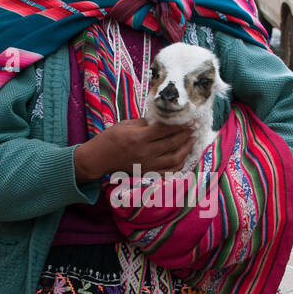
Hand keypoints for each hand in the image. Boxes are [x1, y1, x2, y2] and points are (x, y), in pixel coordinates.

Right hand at [74, 118, 195, 183]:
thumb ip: (144, 123)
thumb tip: (160, 120)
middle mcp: (145, 153)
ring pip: (174, 158)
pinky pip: (169, 171)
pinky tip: (184, 156)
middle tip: (193, 128)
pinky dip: (179, 164)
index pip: (165, 130)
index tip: (190, 120)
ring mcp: (148, 165)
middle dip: (186, 134)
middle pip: (172, 143)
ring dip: (186, 149)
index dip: (179, 125)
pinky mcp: (147, 173)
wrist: (98, 159)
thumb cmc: (109, 139)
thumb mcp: (124, 125)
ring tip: (192, 140)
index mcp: (139, 138)